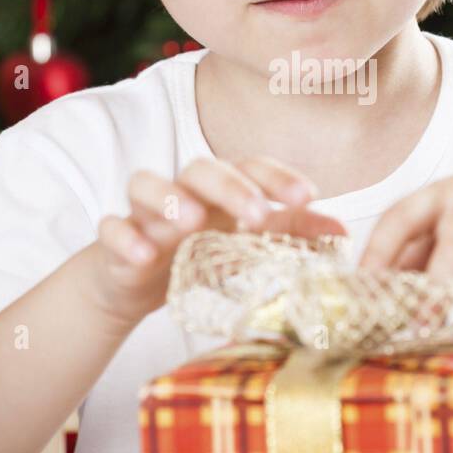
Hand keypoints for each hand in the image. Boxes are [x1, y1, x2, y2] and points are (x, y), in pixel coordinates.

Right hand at [91, 155, 346, 329]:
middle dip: (232, 187)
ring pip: (146, 183)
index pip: (249, 167)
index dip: (278, 177)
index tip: (309, 196)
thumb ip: (290, 234)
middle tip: (258, 215)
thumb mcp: (244, 245)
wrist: (131, 284)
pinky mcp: (112, 240)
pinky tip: (143, 254)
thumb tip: (342, 230)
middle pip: (202, 169)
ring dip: (170, 197)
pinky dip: (123, 236)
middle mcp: (182, 191)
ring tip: (192, 221)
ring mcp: (143, 213)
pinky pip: (110, 228)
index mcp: (219, 190)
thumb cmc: (194, 254)